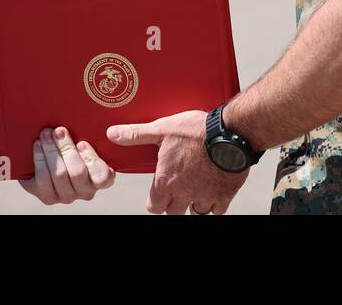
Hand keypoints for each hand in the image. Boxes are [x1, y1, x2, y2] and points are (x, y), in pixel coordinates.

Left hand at [19, 127, 114, 205]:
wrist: (48, 158)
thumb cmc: (71, 144)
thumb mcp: (83, 138)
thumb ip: (87, 133)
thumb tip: (84, 108)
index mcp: (101, 178)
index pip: (103, 178)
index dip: (91, 160)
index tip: (82, 142)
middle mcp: (86, 191)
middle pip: (77, 172)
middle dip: (66, 148)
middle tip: (58, 130)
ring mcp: (67, 196)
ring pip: (59, 174)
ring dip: (50, 150)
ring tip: (45, 134)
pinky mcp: (48, 197)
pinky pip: (43, 179)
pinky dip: (39, 159)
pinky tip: (37, 146)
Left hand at [108, 110, 246, 214]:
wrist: (230, 133)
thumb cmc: (195, 130)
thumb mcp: (162, 128)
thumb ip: (136, 134)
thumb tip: (112, 134)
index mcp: (166, 181)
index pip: (154, 206)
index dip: (155, 200)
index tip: (159, 192)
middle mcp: (184, 193)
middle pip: (174, 212)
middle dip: (174, 203)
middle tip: (177, 189)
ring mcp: (205, 196)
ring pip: (196, 212)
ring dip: (194, 203)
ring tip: (195, 188)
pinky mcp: (224, 195)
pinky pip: (217, 210)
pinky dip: (214, 203)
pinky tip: (213, 189)